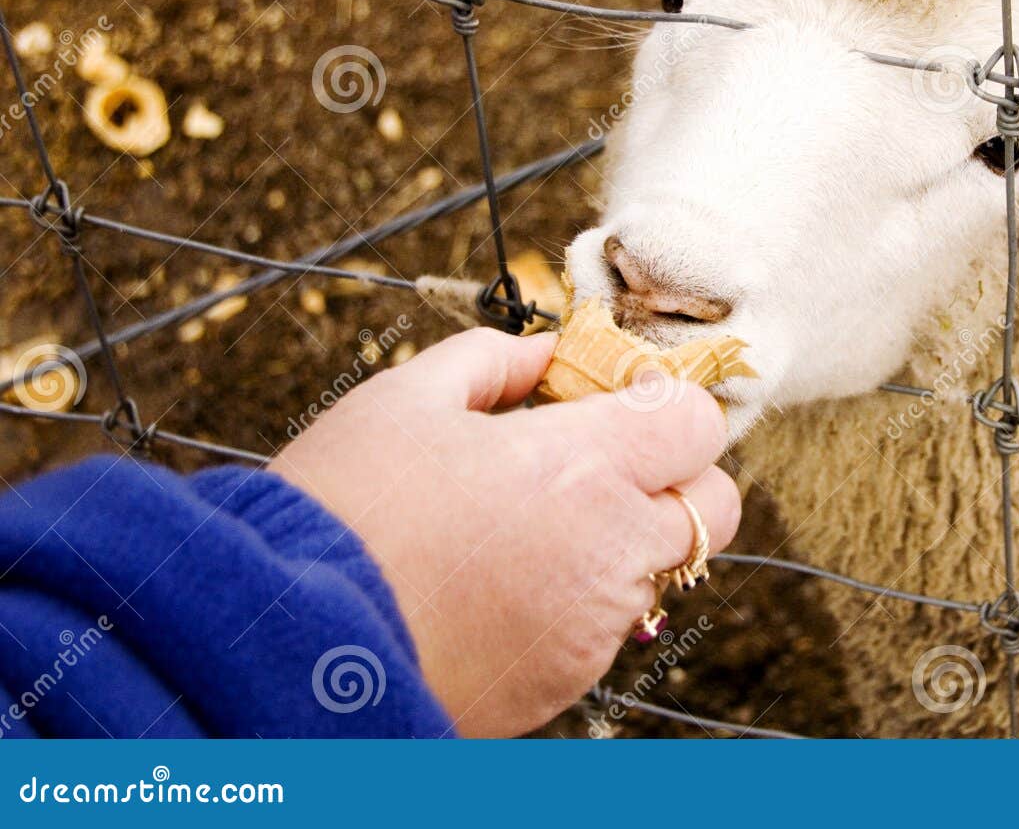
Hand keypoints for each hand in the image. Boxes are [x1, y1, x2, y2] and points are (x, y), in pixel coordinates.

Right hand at [268, 326, 739, 735]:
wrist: (288, 644)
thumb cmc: (343, 507)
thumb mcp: (407, 398)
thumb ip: (495, 361)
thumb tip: (547, 354)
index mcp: (582, 464)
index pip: (699, 423)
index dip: (667, 405)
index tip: (618, 402)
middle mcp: (610, 548)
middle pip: (713, 507)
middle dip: (675, 480)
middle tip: (597, 468)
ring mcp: (593, 624)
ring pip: (660, 571)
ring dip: (621, 543)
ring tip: (525, 531)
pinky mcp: (566, 680)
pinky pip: (605, 628)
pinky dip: (577, 602)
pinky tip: (501, 586)